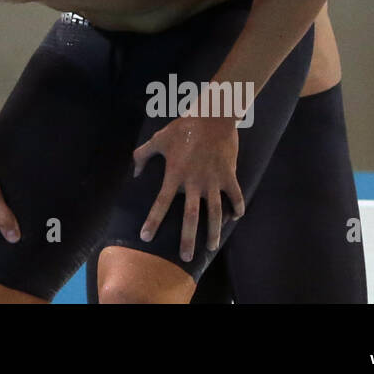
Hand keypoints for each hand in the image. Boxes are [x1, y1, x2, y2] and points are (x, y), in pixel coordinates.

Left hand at [132, 114, 243, 262]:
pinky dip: (237, 207)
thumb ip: (143, 155)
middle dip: (188, 239)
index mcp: (175, 174)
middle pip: (191, 217)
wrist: (212, 116)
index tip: (146, 237)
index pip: (161, 203)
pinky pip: (235, 196)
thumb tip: (135, 173)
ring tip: (211, 246)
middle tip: (185, 257)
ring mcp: (214, 180)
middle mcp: (194, 182)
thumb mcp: (158, 139)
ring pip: (215, 213)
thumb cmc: (182, 127)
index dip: (153, 220)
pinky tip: (236, 218)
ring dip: (214, 231)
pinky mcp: (229, 175)